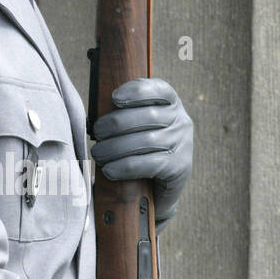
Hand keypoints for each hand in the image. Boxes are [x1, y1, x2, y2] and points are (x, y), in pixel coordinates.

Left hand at [90, 77, 191, 231]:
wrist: (156, 188)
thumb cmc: (139, 150)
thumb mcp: (135, 127)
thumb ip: (123, 114)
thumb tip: (96, 114)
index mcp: (171, 104)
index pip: (159, 89)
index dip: (137, 91)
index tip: (114, 98)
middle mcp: (181, 121)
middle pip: (148, 115)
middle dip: (116, 123)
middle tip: (96, 133)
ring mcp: (183, 144)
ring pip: (146, 141)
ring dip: (115, 147)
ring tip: (98, 154)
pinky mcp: (180, 167)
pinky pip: (149, 164)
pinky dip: (124, 167)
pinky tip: (109, 170)